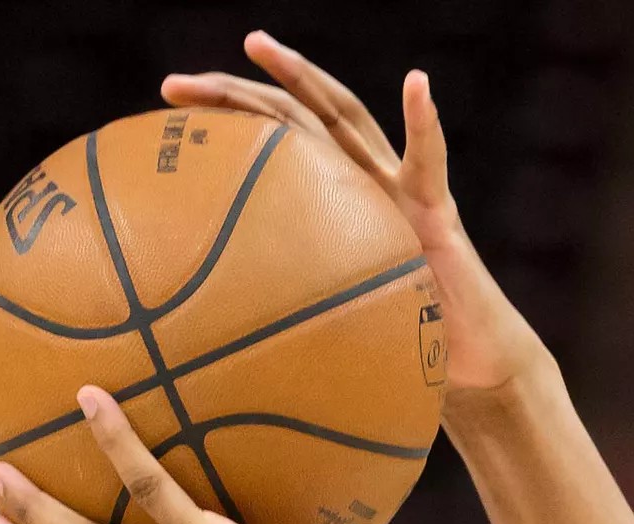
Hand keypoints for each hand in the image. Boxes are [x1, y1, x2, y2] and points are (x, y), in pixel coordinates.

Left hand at [163, 31, 553, 409]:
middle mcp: (362, 182)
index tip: (166, 113)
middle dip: (234, 91)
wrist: (467, 367)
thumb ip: (282, 317)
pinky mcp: (438, 214)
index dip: (223, 125)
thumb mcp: (325, 327)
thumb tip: (208, 351)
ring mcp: (399, 190)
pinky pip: (430, 165)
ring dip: (303, 78)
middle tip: (174, 83)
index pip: (272, 148)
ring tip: (259, 46)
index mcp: (334, 202)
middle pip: (293, 118)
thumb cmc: (398, 350)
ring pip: (346, 118)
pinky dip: (425, 125)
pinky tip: (417, 86)